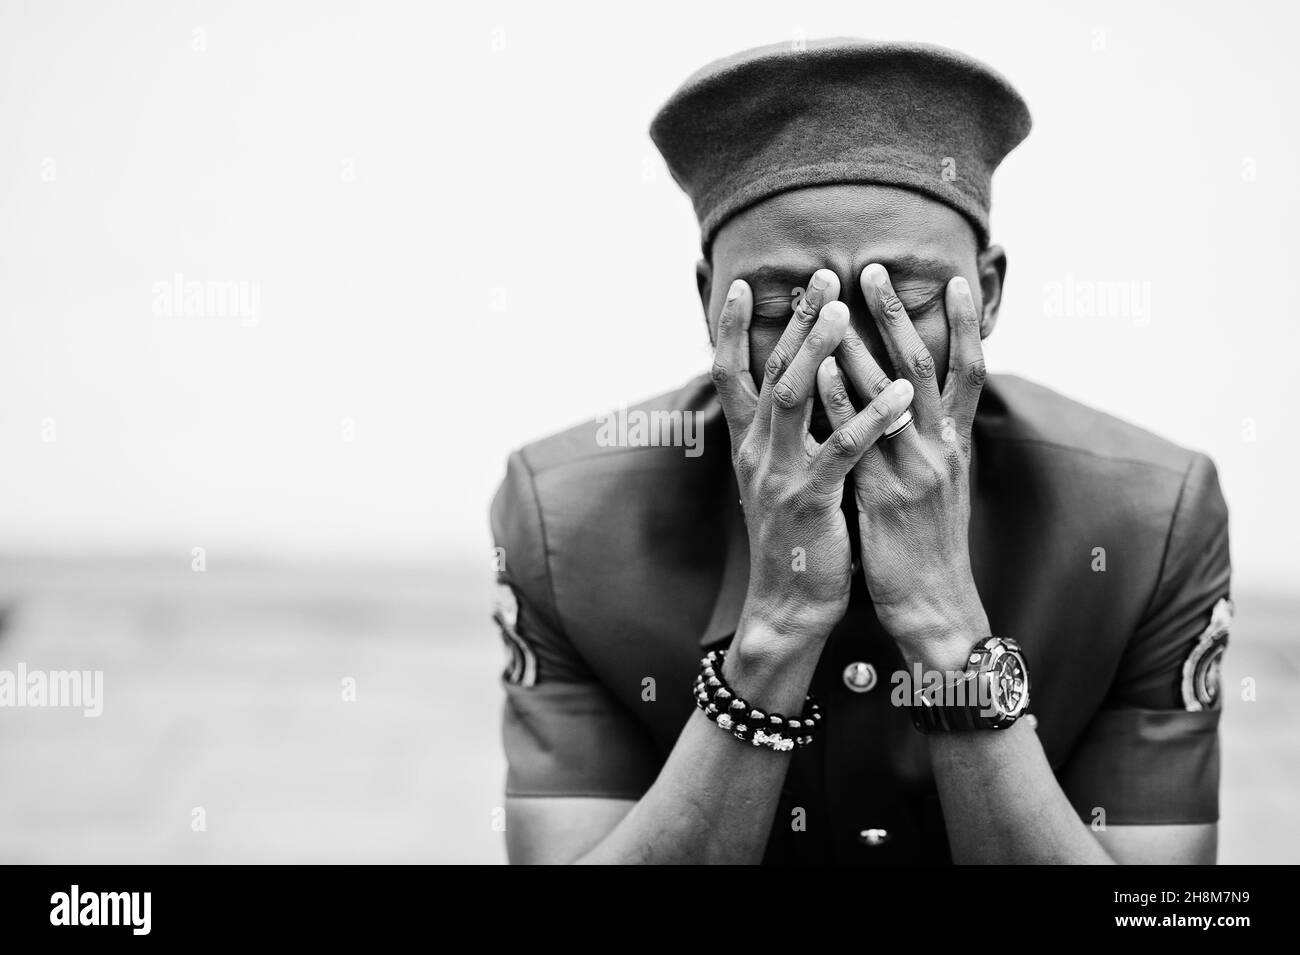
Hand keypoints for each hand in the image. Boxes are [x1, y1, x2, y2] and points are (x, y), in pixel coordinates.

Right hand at [711, 269, 916, 651]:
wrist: (787, 605)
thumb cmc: (794, 540)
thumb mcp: (780, 480)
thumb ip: (787, 435)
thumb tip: (804, 390)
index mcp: (750, 445)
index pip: (732, 374)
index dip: (732, 328)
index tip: (742, 284)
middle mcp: (757, 452)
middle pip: (771, 371)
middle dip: (796, 322)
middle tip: (822, 277)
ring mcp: (780, 475)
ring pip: (796, 398)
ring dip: (822, 351)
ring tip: (849, 312)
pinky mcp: (811, 501)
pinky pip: (841, 449)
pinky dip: (870, 416)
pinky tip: (901, 391)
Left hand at [819, 264, 989, 670]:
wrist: (936, 606)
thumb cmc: (932, 546)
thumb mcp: (942, 485)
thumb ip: (932, 443)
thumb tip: (919, 407)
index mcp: (957, 444)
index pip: (968, 371)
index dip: (965, 325)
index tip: (953, 280)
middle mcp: (941, 449)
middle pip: (924, 366)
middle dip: (899, 315)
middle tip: (874, 266)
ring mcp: (914, 471)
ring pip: (889, 394)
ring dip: (860, 342)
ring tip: (836, 298)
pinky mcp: (883, 497)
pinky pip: (858, 440)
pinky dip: (840, 402)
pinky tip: (818, 371)